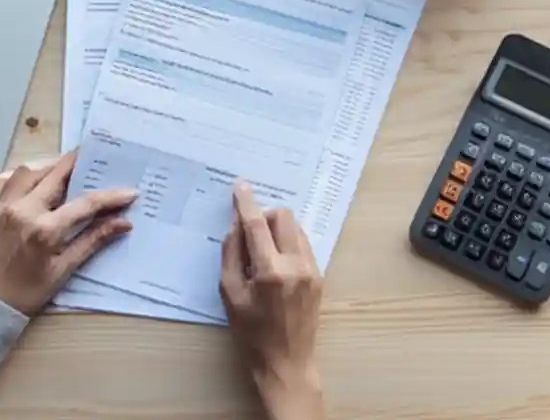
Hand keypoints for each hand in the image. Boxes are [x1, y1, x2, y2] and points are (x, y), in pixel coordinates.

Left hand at [0, 151, 137, 315]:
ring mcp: (1, 207)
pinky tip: (29, 179)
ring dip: (48, 166)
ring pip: (28, 171)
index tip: (129, 192)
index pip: (85, 204)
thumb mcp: (64, 269)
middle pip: (56, 175)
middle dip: (78, 163)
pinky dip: (17, 174)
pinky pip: (1, 179)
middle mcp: (22, 211)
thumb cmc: (27, 292)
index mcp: (44, 230)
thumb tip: (124, 222)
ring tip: (64, 168)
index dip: (110, 196)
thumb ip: (93, 240)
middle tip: (94, 157)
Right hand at [220, 182, 324, 419]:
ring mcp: (312, 270)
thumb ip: (231, 255)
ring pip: (295, 228)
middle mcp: (296, 265)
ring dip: (277, 229)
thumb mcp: (230, 294)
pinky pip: (303, 245)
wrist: (287, 363)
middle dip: (264, 216)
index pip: (257, 225)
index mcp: (270, 271)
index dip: (246, 203)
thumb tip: (235, 225)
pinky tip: (275, 262)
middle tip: (249, 233)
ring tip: (261, 252)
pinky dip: (287, 243)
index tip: (240, 187)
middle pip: (283, 217)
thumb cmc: (251, 333)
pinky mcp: (319, 276)